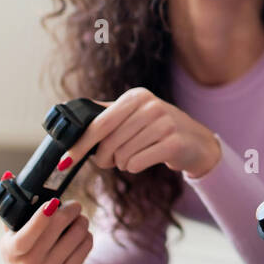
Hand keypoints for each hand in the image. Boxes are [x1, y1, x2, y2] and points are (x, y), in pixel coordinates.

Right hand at [0, 197, 92, 263]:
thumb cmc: (21, 257)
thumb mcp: (10, 239)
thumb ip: (12, 210)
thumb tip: (7, 176)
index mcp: (12, 250)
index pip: (27, 234)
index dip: (40, 218)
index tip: (52, 202)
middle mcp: (30, 263)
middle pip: (58, 228)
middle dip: (70, 210)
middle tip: (74, 206)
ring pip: (77, 235)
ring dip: (81, 222)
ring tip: (78, 220)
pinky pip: (85, 246)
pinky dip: (86, 236)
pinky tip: (80, 235)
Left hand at [64, 87, 221, 177]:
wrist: (197, 141)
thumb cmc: (160, 129)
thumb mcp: (135, 113)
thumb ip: (107, 113)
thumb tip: (73, 114)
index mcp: (136, 96)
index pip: (99, 123)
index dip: (80, 144)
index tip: (65, 160)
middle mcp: (150, 106)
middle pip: (109, 142)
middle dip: (102, 158)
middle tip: (106, 162)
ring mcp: (164, 123)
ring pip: (122, 155)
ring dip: (121, 163)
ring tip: (130, 159)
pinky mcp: (174, 143)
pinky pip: (137, 163)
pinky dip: (134, 167)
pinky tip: (142, 161)